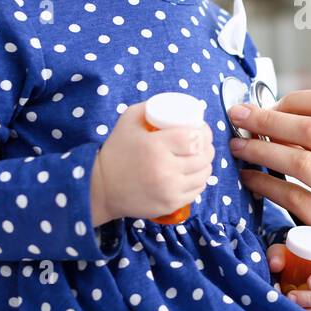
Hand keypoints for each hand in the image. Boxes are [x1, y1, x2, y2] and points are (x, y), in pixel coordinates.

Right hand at [91, 101, 213, 222]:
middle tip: (202, 143)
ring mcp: (169, 190)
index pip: (195, 138)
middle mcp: (165, 170)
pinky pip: (197, 190)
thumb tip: (176, 105)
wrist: (102, 188)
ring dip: (206, 164)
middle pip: (203, 156)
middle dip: (208, 147)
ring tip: (200, 157)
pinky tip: (193, 173)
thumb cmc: (117, 150)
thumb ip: (151, 107)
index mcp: (156, 147)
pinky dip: (199, 180)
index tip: (201, 129)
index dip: (204, 132)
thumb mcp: (128, 120)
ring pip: (204, 174)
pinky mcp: (171, 204)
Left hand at [227, 88, 310, 310]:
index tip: (269, 106)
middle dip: (267, 119)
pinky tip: (249, 179)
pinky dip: (264, 184)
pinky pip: (293, 199)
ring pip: (299, 161)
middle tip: (239, 116)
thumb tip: (284, 119)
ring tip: (238, 146)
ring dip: (260, 150)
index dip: (295, 100)